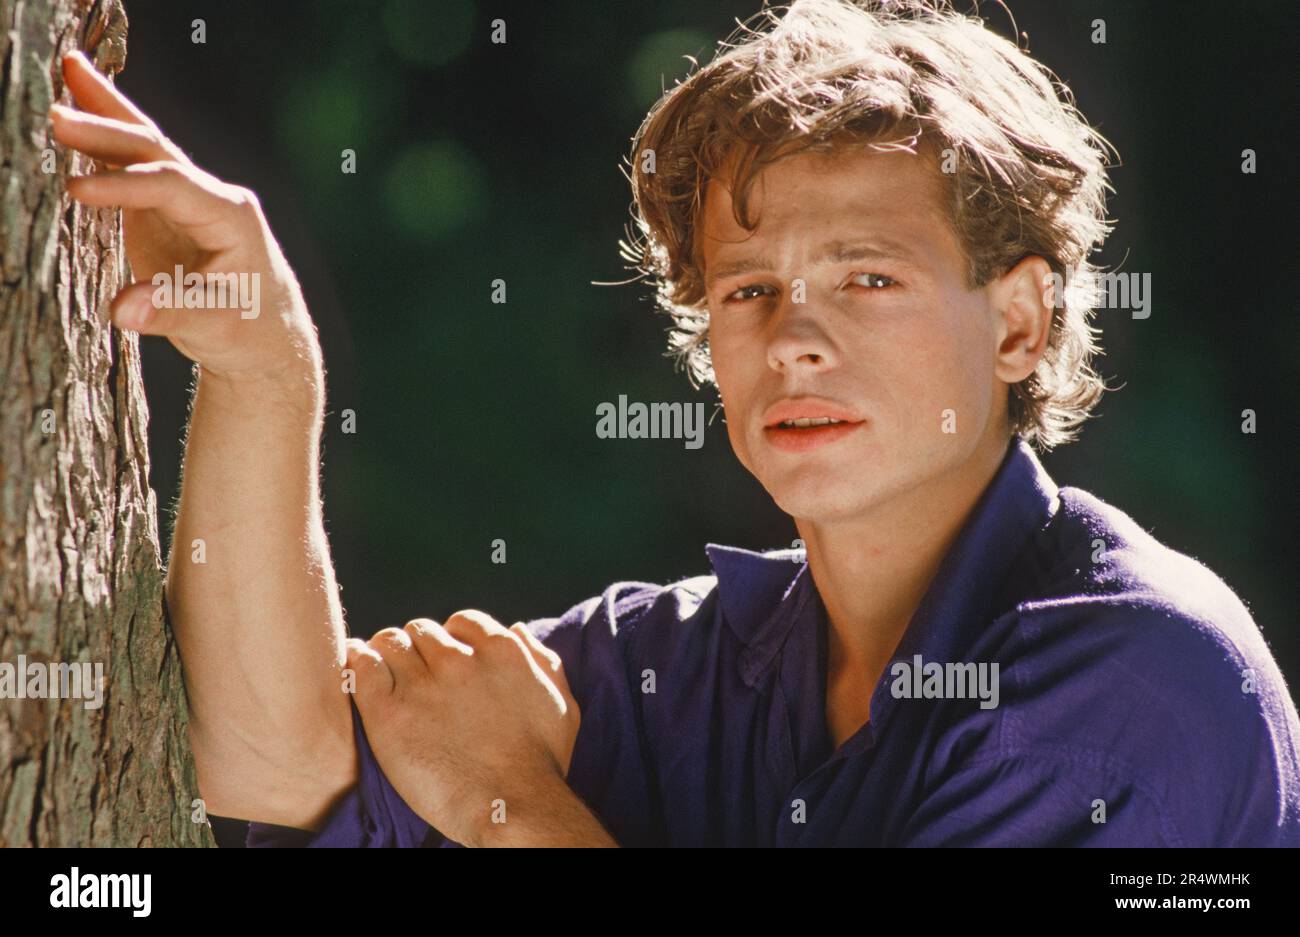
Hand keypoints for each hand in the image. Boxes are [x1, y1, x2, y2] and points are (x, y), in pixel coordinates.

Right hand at [51, 51, 319, 382]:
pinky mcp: (165, 212)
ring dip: (106, 114)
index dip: (124, 186)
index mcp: (231, 216)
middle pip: (156, 151)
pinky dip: (102, 142)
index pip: (171, 186)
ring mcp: (187, 201)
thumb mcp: (216, 327)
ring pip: (144, 148)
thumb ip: (172, 311)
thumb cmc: (249, 332)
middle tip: (54, 114)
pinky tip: (75, 112)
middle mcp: (211, 198)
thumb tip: (123, 309)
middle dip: (107, 129)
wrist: (268, 338)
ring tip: (68, 67)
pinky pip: (131, 168)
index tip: (77, 191)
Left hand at [346, 610, 601, 846]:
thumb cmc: (542, 763)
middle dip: (418, 649)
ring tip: (384, 672)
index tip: (447, 662)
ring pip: (389, 642)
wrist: (512, 808)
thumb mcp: (562, 704)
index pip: (461, 623)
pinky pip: (362, 667)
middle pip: (422, 631)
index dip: (452, 640)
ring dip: (386, 653)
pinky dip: (359, 663)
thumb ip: (543, 660)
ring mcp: (423, 685)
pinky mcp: (390, 714)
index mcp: (501, 651)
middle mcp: (460, 660)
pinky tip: (359, 671)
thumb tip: (518, 628)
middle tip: (414, 674)